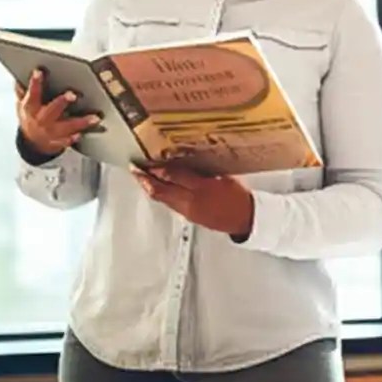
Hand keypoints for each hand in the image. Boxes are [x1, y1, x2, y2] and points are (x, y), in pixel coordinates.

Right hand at [15, 69, 100, 156]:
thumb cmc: (30, 117)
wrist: (32, 142)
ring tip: (95, 118)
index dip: (34, 83)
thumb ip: (22, 92)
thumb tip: (19, 78)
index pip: (32, 93)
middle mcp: (40, 120)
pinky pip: (67, 141)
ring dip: (81, 122)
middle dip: (61, 102)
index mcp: (30, 108)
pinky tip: (82, 133)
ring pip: (66, 127)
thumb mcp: (23, 104)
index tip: (39, 72)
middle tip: (72, 94)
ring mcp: (50, 132)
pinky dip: (74, 137)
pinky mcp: (58, 142)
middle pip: (52, 110)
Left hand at [131, 165, 253, 238]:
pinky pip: (170, 205)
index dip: (159, 168)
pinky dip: (162, 196)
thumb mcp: (223, 178)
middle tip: (136, 170)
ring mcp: (188, 210)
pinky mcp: (189, 217)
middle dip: (145, 179)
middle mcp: (192, 200)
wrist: (246, 219)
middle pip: (161, 190)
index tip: (149, 162)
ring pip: (162, 199)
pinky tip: (160, 191)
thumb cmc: (238, 197)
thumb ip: (203, 172)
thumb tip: (187, 164)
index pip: (174, 176)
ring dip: (151, 188)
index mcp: (202, 187)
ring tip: (143, 179)